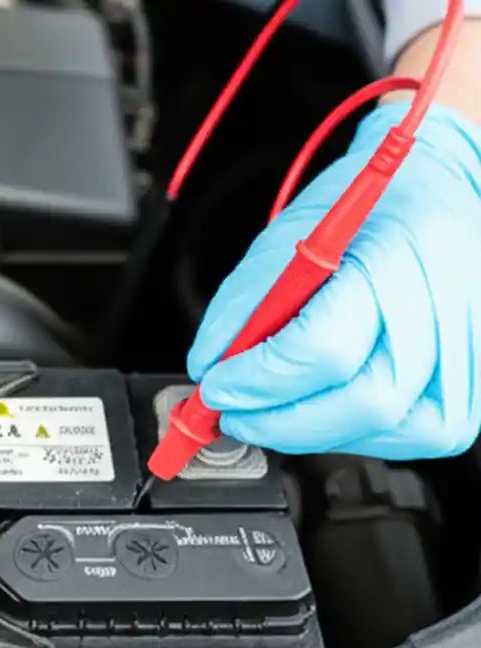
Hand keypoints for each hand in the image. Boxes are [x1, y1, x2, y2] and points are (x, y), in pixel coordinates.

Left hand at [188, 103, 480, 458]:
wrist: (439, 197)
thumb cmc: (366, 215)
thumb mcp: (287, 238)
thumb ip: (241, 308)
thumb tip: (209, 370)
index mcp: (397, 259)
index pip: (323, 350)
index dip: (258, 380)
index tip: (214, 387)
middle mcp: (447, 310)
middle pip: (361, 404)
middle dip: (279, 420)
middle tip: (232, 412)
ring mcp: (469, 354)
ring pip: (383, 429)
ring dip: (311, 428)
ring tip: (274, 403)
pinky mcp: (471, 388)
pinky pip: (407, 433)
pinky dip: (351, 429)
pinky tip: (323, 404)